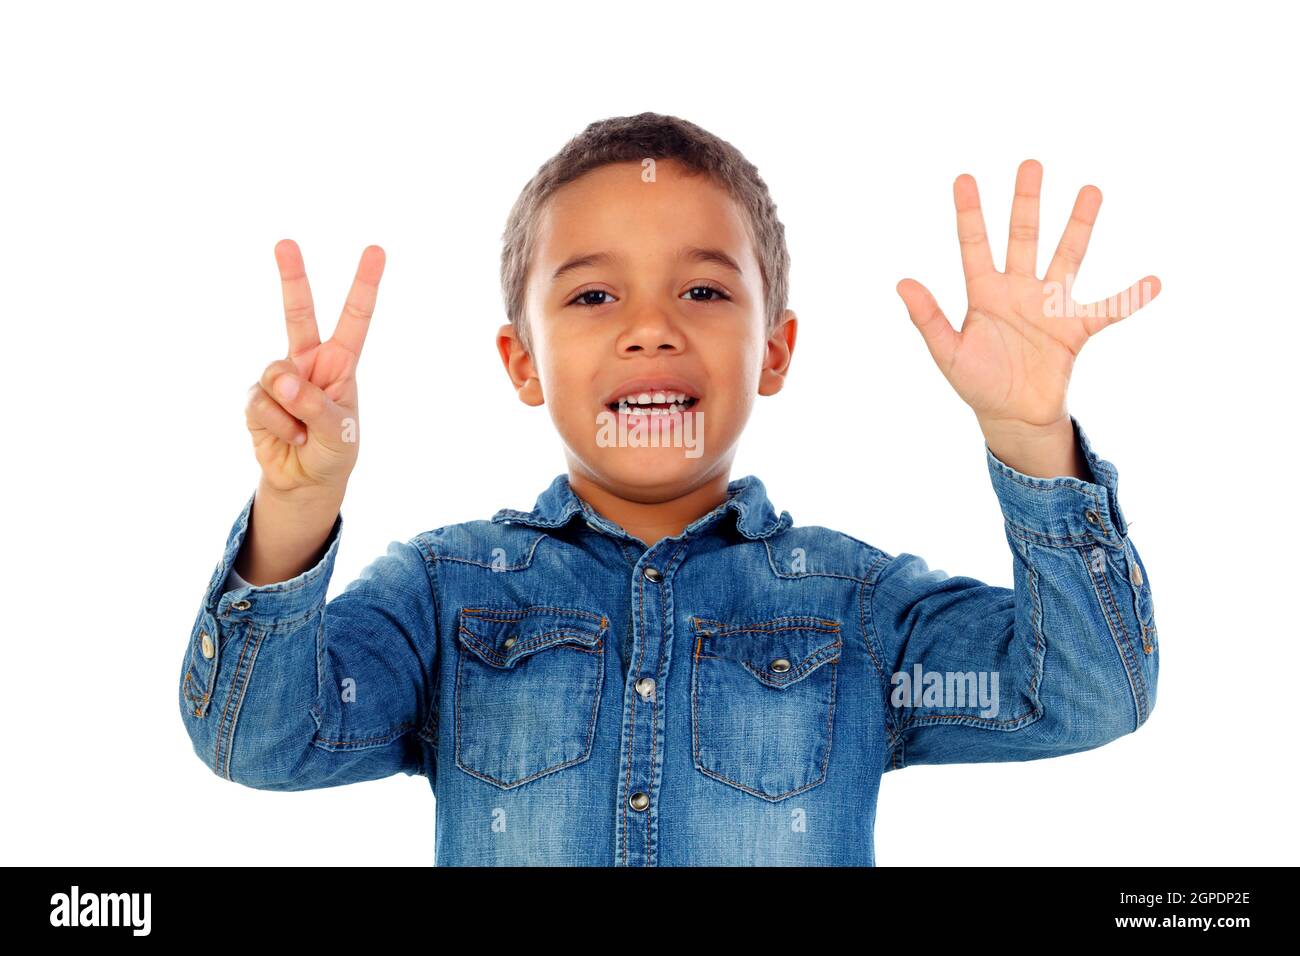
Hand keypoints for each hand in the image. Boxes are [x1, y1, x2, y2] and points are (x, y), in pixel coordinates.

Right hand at [244, 239, 385, 499]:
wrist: (304, 482)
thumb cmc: (334, 452)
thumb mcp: (339, 433)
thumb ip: (314, 405)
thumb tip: (280, 379)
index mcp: (341, 363)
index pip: (354, 318)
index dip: (364, 285)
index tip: (376, 250)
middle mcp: (309, 362)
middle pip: (298, 313)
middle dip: (292, 277)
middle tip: (285, 242)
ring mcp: (279, 378)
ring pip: (274, 374)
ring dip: (291, 409)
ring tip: (303, 431)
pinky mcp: (255, 397)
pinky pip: (259, 404)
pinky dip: (276, 426)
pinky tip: (288, 437)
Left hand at [897, 160, 1159, 433]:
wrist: (1012, 416)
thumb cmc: (977, 383)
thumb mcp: (947, 353)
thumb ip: (927, 318)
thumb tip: (902, 282)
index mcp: (983, 293)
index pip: (974, 245)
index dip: (969, 213)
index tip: (963, 178)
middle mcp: (1018, 290)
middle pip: (1023, 237)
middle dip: (1026, 202)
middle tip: (1031, 164)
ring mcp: (1049, 305)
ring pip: (1067, 256)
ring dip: (1079, 225)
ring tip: (1091, 190)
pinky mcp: (1075, 328)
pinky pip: (1108, 310)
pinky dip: (1130, 298)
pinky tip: (1153, 281)